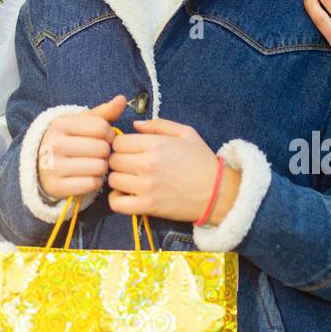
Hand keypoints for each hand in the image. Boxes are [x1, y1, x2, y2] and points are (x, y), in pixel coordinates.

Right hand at [38, 94, 123, 199]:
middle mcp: (54, 144)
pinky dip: (95, 182)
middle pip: (101, 148)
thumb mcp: (81, 123)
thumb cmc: (68, 140)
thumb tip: (122, 99)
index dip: (110, 134)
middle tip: (99, 154)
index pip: (101, 127)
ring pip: (99, 167)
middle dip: (106, 152)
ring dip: (102, 168)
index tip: (105, 138)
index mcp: (60, 124)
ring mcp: (53, 166)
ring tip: (95, 164)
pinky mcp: (56, 186)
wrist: (39, 165)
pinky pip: (92, 184)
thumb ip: (103, 112)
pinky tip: (88, 177)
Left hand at [108, 118, 239, 224]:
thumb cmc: (202, 161)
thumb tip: (134, 125)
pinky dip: (116, 199)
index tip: (130, 150)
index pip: (118, 142)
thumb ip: (158, 125)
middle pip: (113, 159)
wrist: (218, 193)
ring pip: (112, 179)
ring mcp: (146, 186)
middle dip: (119, 160)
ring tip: (129, 179)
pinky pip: (116, 203)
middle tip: (129, 165)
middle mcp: (147, 164)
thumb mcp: (186, 133)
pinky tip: (126, 195)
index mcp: (156, 144)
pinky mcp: (148, 206)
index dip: (122, 145)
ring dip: (118, 178)